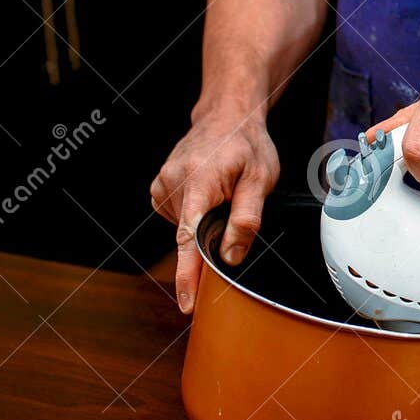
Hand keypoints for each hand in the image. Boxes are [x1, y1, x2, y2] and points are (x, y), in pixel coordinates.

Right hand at [150, 108, 279, 312]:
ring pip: (185, 229)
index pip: (189, 238)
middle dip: (213, 237)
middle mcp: (173, 183)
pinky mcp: (159, 190)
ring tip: (222, 190)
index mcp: (199, 180)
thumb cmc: (246, 145)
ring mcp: (162, 186)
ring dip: (205, 222)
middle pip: (191, 236)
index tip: (187, 303)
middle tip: (234, 203)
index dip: (189, 275)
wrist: (226, 116)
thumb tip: (230, 258)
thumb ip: (246, 219)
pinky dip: (195, 214)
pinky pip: (179, 219)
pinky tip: (207, 192)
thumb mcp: (260, 180)